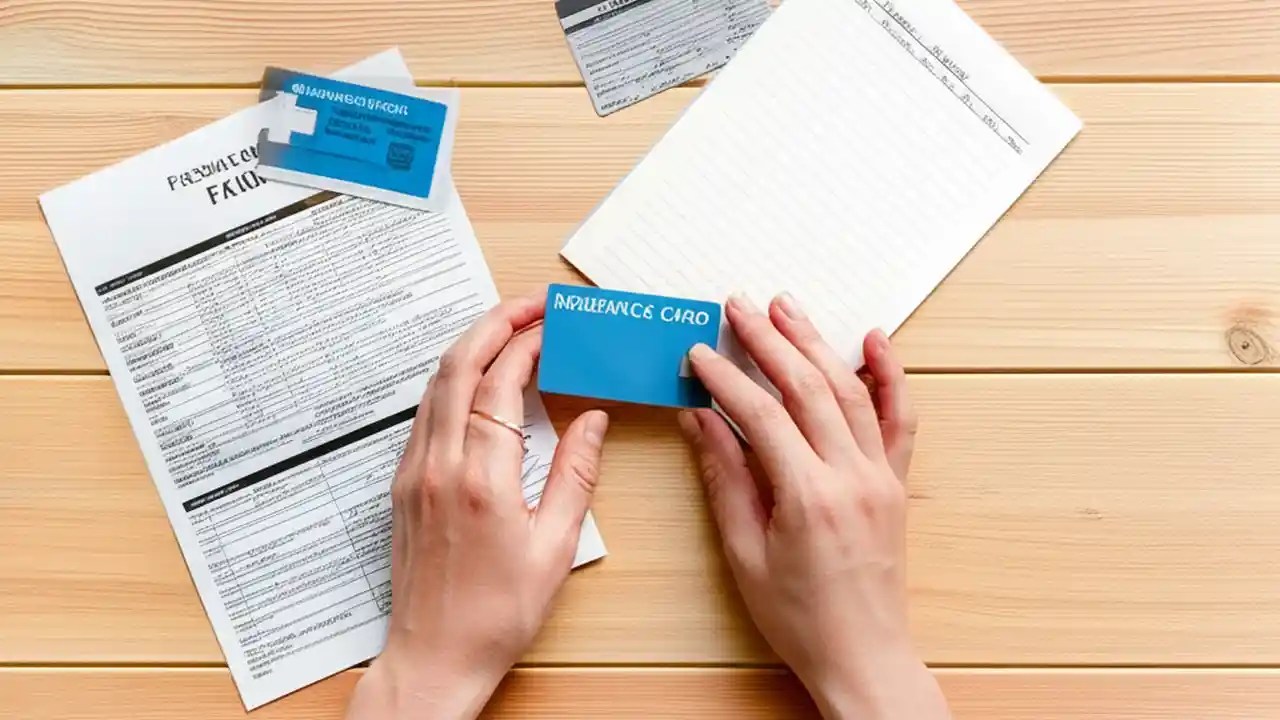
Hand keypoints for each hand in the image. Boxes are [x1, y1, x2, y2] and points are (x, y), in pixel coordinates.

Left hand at [345, 294, 609, 719]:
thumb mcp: (555, 547)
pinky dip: (453, 383)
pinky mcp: (403, 486)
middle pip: (457, 367)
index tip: (550, 322)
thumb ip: (576, 474)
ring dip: (470, 349)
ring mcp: (413, 473)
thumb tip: (591, 420)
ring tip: (507, 331)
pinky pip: (425, 414)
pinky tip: (476, 383)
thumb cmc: (496, 615)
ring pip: (435, 386)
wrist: (435, 658)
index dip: (526, 343)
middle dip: (493, 324)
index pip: (500, 383)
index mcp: (482, 479)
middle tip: (528, 306)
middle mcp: (438, 466)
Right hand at [679, 293, 949, 719]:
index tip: (700, 353)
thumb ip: (726, 480)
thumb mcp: (746, 553)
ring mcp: (881, 477)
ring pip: (850, 391)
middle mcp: (852, 477)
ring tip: (786, 307)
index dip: (727, 378)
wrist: (864, 656)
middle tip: (739, 306)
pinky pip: (899, 418)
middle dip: (770, 341)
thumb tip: (701, 420)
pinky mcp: (896, 483)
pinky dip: (889, 375)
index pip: (763, 415)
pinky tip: (873, 340)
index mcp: (809, 498)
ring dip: (815, 343)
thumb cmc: (800, 617)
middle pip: (808, 388)